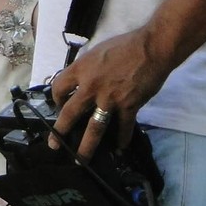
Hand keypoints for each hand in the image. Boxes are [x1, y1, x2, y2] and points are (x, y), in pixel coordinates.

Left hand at [49, 27, 169, 158]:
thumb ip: (86, 68)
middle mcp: (91, 86)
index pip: (59, 87)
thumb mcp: (96, 52)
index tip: (59, 106)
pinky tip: (119, 148)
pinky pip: (123, 127)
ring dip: (87, 146)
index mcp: (81, 69)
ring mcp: (110, 99)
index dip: (56, 98)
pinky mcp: (129, 106)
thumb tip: (79, 81)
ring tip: (81, 160)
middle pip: (70, 113)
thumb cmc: (124, 45)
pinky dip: (122, 139)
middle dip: (60, 132)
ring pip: (94, 128)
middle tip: (54, 145)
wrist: (151, 48)